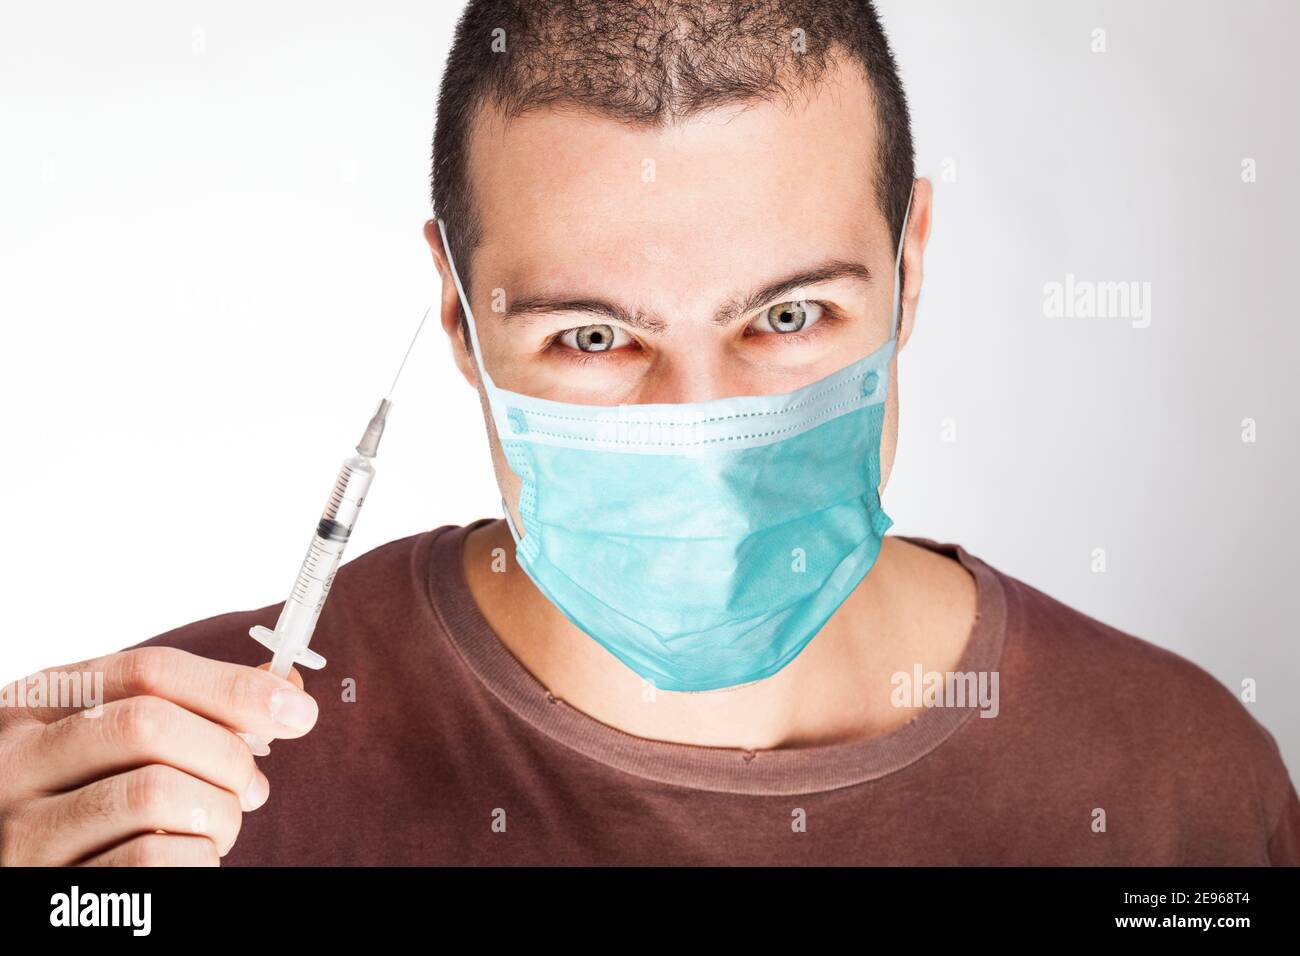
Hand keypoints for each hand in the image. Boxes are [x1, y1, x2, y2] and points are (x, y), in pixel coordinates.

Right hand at [0, 646, 317, 864]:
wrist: (24, 874)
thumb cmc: (85, 798)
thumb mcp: (114, 740)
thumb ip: (193, 708)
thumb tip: (286, 689)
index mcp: (40, 705)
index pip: (149, 671)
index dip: (234, 687)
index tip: (297, 711)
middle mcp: (17, 760)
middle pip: (149, 725)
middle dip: (227, 754)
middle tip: (252, 786)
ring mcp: (22, 828)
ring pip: (155, 794)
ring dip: (219, 812)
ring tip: (220, 825)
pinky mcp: (44, 888)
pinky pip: (150, 859)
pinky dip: (198, 857)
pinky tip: (191, 856)